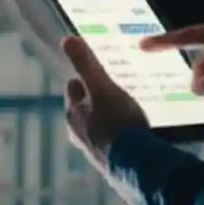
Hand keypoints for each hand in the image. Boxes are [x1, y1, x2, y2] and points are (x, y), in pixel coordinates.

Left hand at [61, 36, 148, 166]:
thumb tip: (67, 39)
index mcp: (73, 113)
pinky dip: (118, 133)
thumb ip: (86, 64)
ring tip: (125, 110)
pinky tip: (131, 132)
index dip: (85, 77)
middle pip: (84, 107)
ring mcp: (93, 148)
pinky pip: (111, 140)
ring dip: (107, 117)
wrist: (136, 166)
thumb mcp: (103, 86)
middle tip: (114, 89)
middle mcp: (78, 133)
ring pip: (97, 125)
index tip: (98, 72)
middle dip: (95, 99)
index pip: (73, 86)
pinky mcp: (109, 160)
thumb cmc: (118, 123)